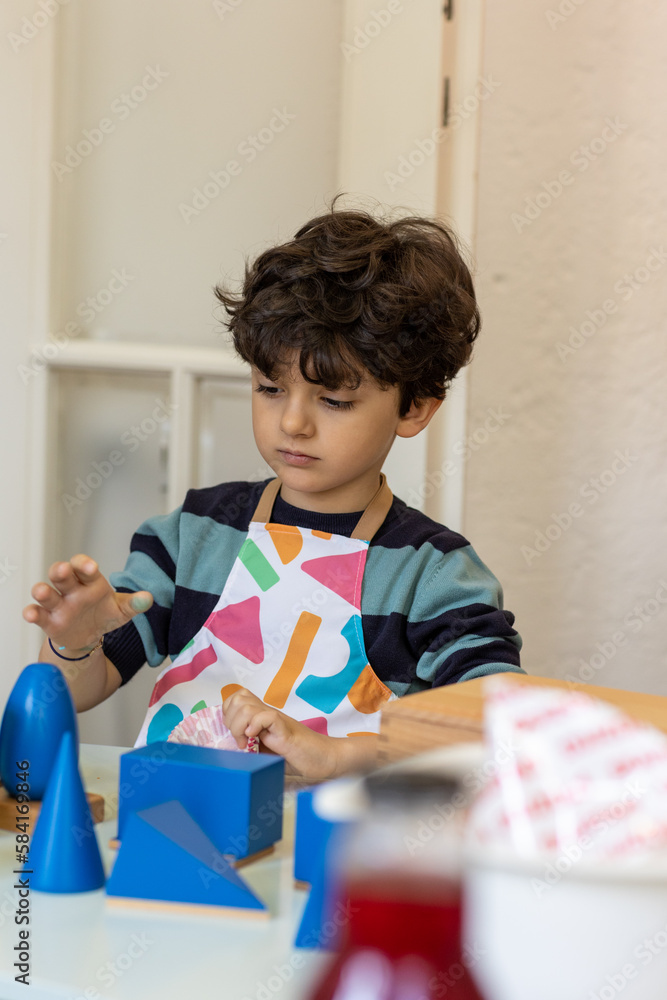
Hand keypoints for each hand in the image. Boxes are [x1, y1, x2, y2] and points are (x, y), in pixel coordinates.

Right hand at [23, 554, 152, 650]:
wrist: (90, 636)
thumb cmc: (104, 615)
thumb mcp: (122, 610)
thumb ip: (134, 603)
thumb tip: (149, 599)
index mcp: (90, 582)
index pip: (84, 567)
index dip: (85, 565)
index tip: (90, 567)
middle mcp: (72, 590)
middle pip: (62, 575)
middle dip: (61, 571)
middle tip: (63, 570)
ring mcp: (58, 604)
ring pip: (46, 592)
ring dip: (42, 590)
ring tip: (42, 591)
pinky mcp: (48, 620)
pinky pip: (37, 614)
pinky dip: (32, 613)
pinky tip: (31, 614)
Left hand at [222, 688, 339, 780]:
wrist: (326, 760)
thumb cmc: (300, 759)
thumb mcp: (268, 755)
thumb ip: (252, 750)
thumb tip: (230, 755)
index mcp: (262, 718)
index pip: (236, 699)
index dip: (228, 713)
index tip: (233, 734)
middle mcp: (267, 715)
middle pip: (237, 698)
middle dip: (229, 720)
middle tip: (240, 741)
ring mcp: (276, 720)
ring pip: (246, 705)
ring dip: (239, 725)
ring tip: (247, 744)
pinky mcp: (286, 728)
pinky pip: (265, 715)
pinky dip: (255, 726)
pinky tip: (257, 739)